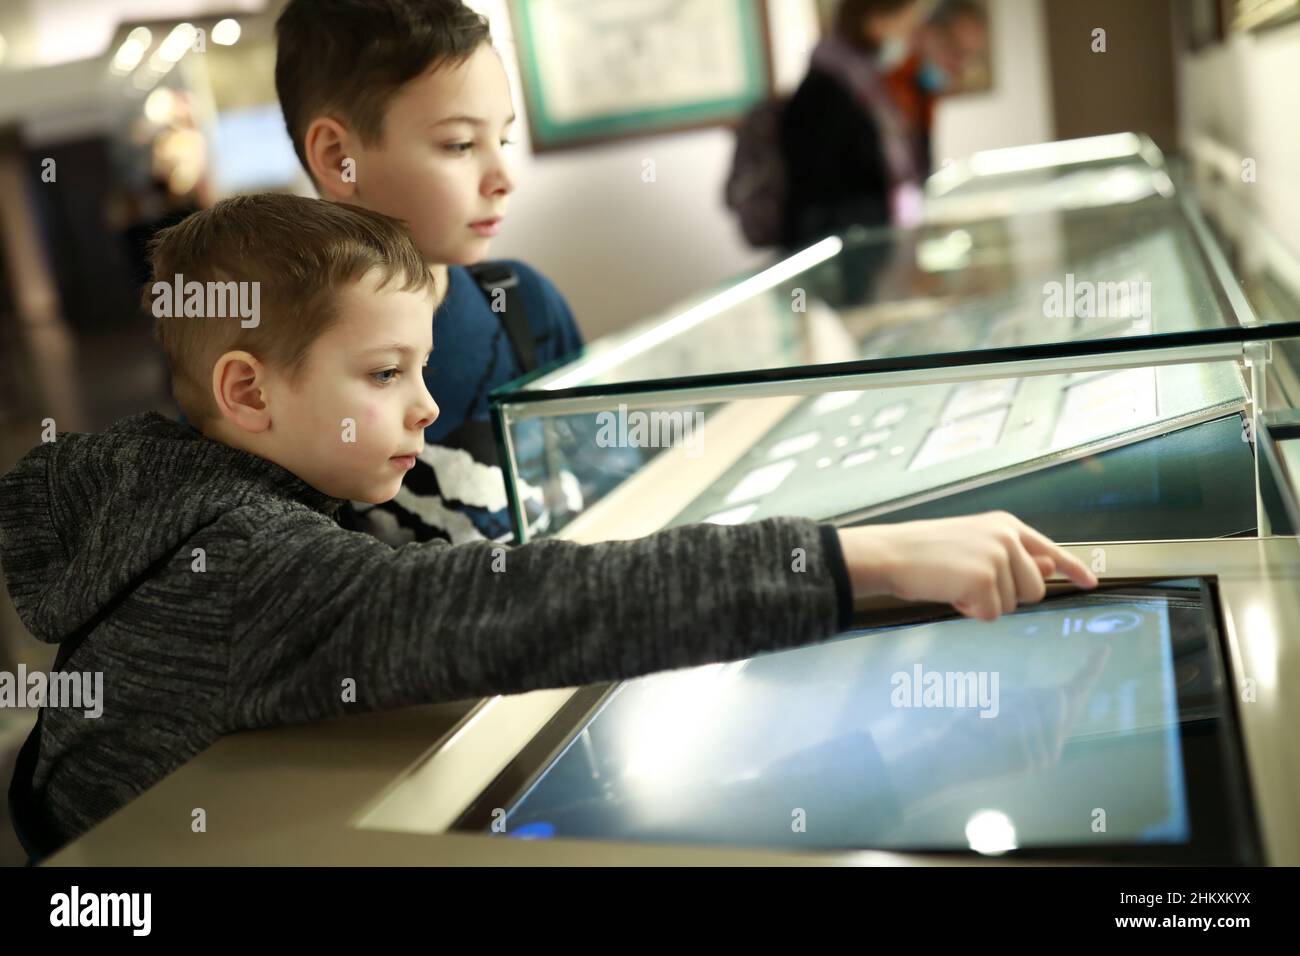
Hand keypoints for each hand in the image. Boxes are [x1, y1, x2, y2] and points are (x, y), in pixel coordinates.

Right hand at [837, 512, 1097, 620]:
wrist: (892, 553)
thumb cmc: (927, 553)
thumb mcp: (975, 549)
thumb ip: (1014, 558)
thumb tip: (1048, 567)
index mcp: (1005, 524)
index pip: (1049, 548)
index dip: (1072, 568)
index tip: (1090, 583)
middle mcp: (1007, 536)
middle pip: (1035, 588)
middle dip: (1007, 596)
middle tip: (969, 583)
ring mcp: (997, 556)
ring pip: (1014, 603)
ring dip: (985, 604)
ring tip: (955, 583)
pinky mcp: (985, 579)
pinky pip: (992, 614)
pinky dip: (970, 611)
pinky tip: (950, 592)